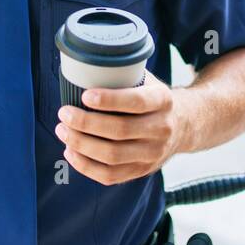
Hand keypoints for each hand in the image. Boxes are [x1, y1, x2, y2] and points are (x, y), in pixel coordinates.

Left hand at [54, 72, 188, 184]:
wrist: (182, 126)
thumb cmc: (151, 100)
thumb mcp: (147, 81)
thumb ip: (123, 76)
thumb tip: (83, 69)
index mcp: (163, 100)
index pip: (136, 101)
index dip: (109, 100)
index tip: (85, 96)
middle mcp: (161, 129)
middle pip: (120, 130)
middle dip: (86, 123)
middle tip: (65, 113)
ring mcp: (153, 154)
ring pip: (112, 156)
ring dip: (81, 144)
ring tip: (63, 130)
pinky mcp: (141, 171)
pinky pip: (110, 175)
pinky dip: (85, 165)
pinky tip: (70, 152)